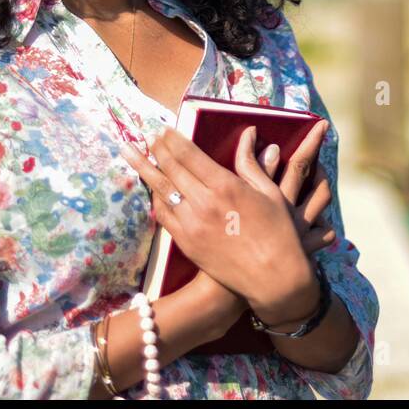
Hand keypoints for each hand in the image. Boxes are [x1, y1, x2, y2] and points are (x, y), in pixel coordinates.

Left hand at [122, 123, 328, 321]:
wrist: (273, 279)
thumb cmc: (279, 233)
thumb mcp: (269, 192)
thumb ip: (251, 162)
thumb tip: (249, 133)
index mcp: (225, 185)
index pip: (189, 154)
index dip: (173, 139)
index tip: (164, 129)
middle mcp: (204, 202)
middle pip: (171, 168)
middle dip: (156, 149)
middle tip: (147, 136)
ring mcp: (192, 224)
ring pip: (161, 190)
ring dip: (144, 169)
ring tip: (129, 153)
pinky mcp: (187, 243)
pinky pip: (164, 215)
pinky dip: (156, 199)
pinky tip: (151, 189)